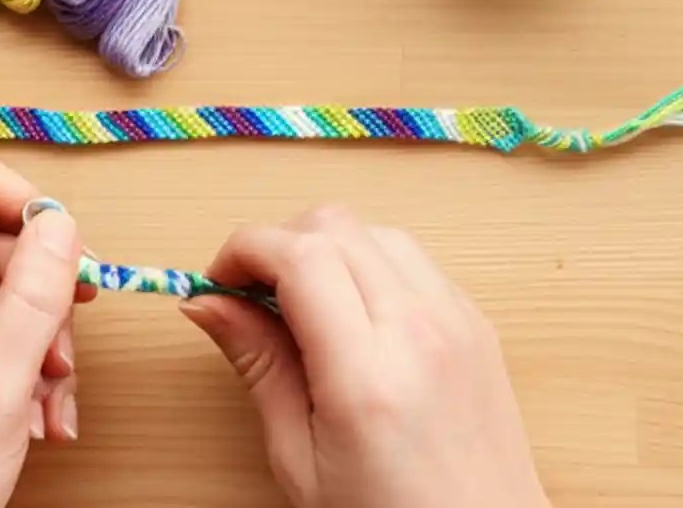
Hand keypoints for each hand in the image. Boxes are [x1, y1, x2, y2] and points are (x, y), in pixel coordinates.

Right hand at [181, 206, 548, 507]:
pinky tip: (350, 314)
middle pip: (335, 225)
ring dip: (325, 247)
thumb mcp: (298, 458)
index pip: (300, 256)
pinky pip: (411, 259)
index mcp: (369, 377)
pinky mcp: (476, 321)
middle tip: (249, 292)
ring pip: (374, 230)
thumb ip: (257, 366)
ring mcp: (458, 320)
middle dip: (278, 241)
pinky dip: (367, 265)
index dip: (245, 249)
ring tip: (300, 304)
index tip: (218, 280)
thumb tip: (207, 303)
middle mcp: (421, 333)